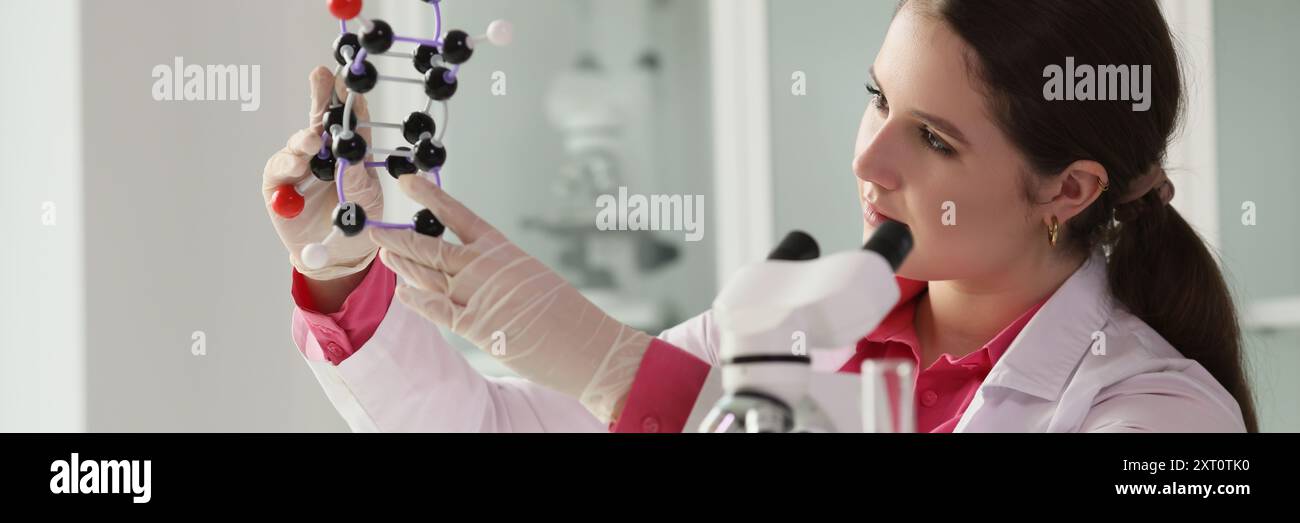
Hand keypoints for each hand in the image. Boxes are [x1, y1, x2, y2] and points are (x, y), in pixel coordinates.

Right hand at [262, 66, 383, 280]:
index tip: (349, 80)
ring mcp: (299, 164)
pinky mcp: (278, 182)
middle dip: (320, 95)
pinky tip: (296, 167)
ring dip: (305, 139)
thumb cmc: (358, 222)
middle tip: (321, 76)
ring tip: (313, 142)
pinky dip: (287, 165)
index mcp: (350, 151)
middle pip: (320, 117)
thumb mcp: (367, 201)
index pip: (350, 119)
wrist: (336, 256)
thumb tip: (353, 155)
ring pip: (299, 142)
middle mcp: (323, 152)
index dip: (348, 98)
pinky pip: (279, 168)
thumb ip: (359, 178)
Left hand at [370, 176, 654, 422]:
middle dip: (399, 238)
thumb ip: (501, 275)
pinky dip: (414, 299)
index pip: (459, 215)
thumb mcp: (534, 280)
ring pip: (427, 275)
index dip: (429, 196)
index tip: (408, 179)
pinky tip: (400, 292)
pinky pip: (434, 309)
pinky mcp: (475, 326)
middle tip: (374, 228)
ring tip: (383, 253)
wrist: (589, 346)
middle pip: (431, 247)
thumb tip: (477, 276)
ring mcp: (478, 296)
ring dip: (401, 265)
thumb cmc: (569, 317)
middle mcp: (486, 267)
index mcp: (504, 250)